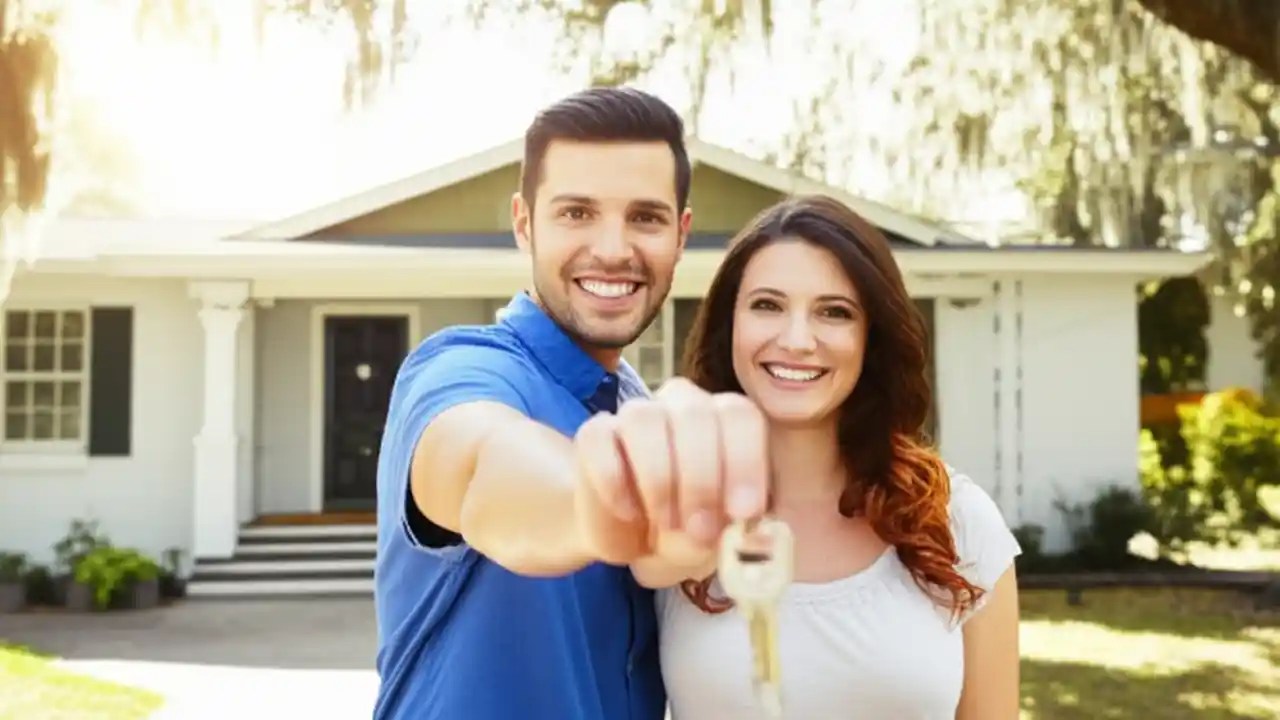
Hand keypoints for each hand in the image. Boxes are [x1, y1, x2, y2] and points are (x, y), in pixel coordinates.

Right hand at [572, 377, 769, 564]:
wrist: (633, 538)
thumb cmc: (690, 532)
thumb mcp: (719, 545)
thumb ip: (738, 537)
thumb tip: (753, 537)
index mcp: (728, 424)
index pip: (740, 416)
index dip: (745, 462)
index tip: (743, 513)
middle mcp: (684, 408)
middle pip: (694, 414)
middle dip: (701, 480)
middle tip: (701, 531)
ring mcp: (637, 416)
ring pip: (643, 418)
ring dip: (658, 478)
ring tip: (666, 524)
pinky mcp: (595, 435)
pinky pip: (597, 438)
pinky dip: (612, 480)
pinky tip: (627, 512)